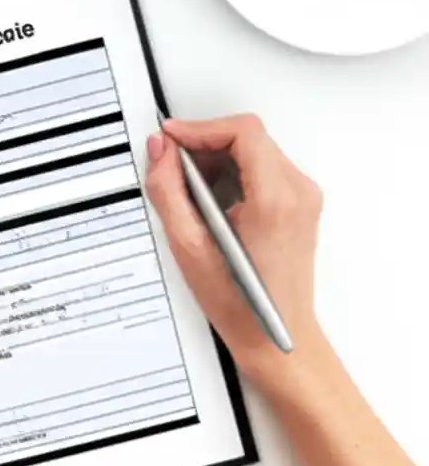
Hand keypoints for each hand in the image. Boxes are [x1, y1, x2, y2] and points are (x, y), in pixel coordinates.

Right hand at [144, 114, 323, 381]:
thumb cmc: (239, 303)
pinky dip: (232, 173)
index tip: (170, 138)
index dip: (200, 128)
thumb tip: (161, 151)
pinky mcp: (299, 205)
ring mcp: (303, 198)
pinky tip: (210, 201)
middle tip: (172, 166)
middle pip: (248, 137)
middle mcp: (298, 192)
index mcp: (276, 199)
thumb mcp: (188, 245)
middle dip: (205, 144)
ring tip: (189, 191)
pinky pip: (262, 168)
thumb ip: (168, 189)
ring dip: (217, 159)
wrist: (273, 337)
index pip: (242, 132)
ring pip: (254, 150)